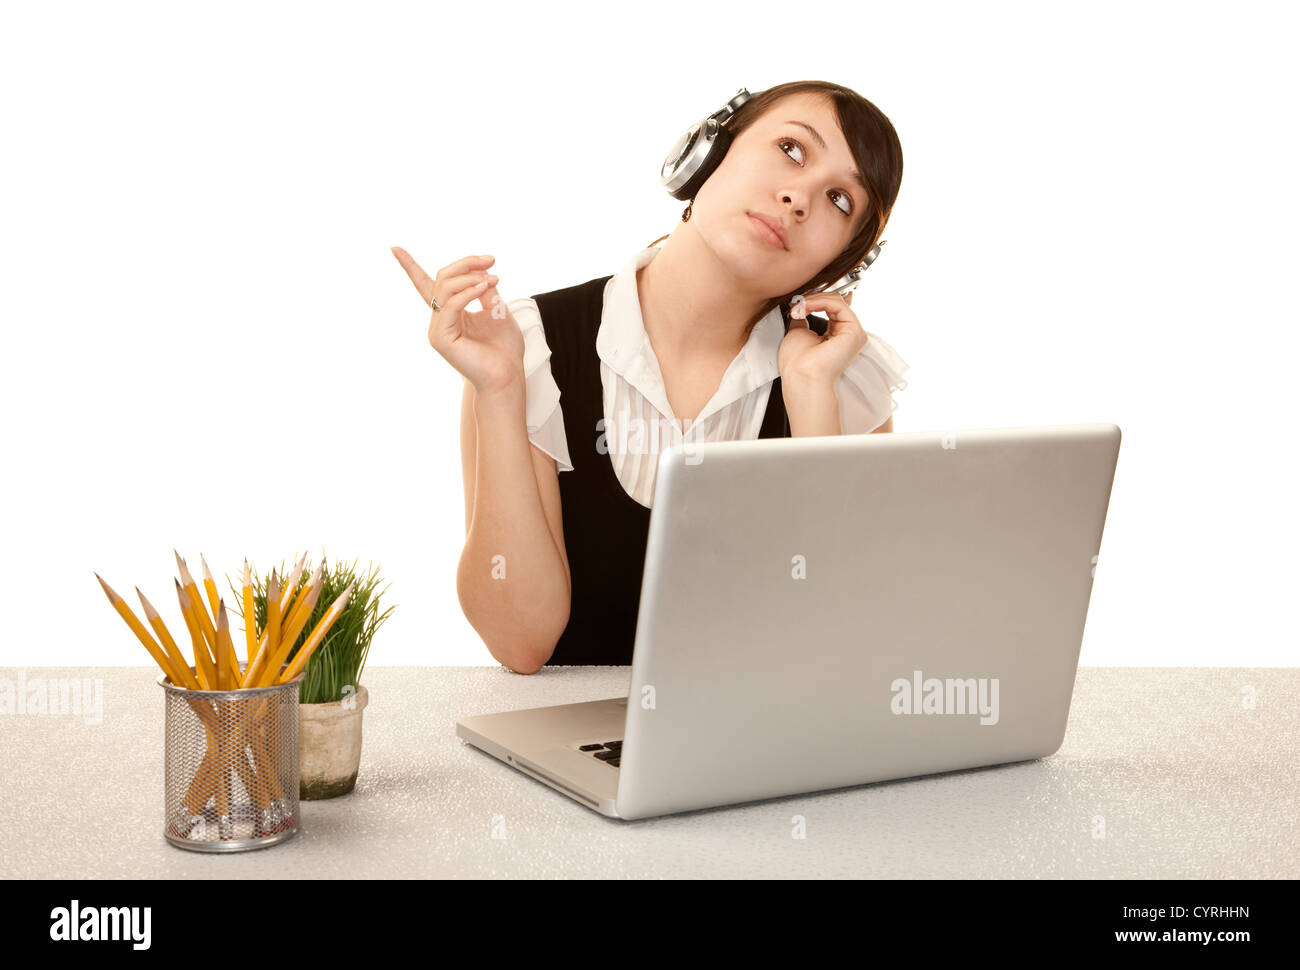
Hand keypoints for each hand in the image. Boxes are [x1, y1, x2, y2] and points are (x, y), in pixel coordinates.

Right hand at [391, 247, 525, 394]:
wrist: (507, 376)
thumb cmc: (504, 348)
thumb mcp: (496, 310)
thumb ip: (485, 291)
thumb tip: (481, 273)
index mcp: (450, 313)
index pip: (426, 285)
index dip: (410, 266)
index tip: (394, 248)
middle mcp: (440, 319)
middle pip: (442, 279)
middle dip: (465, 265)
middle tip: (490, 260)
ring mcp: (438, 329)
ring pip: (445, 289)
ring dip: (470, 277)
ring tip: (493, 278)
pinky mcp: (441, 338)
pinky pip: (451, 305)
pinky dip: (468, 292)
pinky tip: (485, 286)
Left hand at [778, 290, 867, 385]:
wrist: (801, 376)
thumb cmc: (797, 363)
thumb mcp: (798, 331)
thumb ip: (804, 317)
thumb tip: (804, 305)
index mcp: (835, 335)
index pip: (831, 307)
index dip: (815, 299)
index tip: (796, 303)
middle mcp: (846, 334)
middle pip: (835, 302)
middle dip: (813, 298)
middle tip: (796, 306)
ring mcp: (853, 333)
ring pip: (836, 300)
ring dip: (814, 299)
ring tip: (799, 308)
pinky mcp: (854, 331)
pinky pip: (838, 304)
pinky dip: (820, 301)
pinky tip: (806, 306)